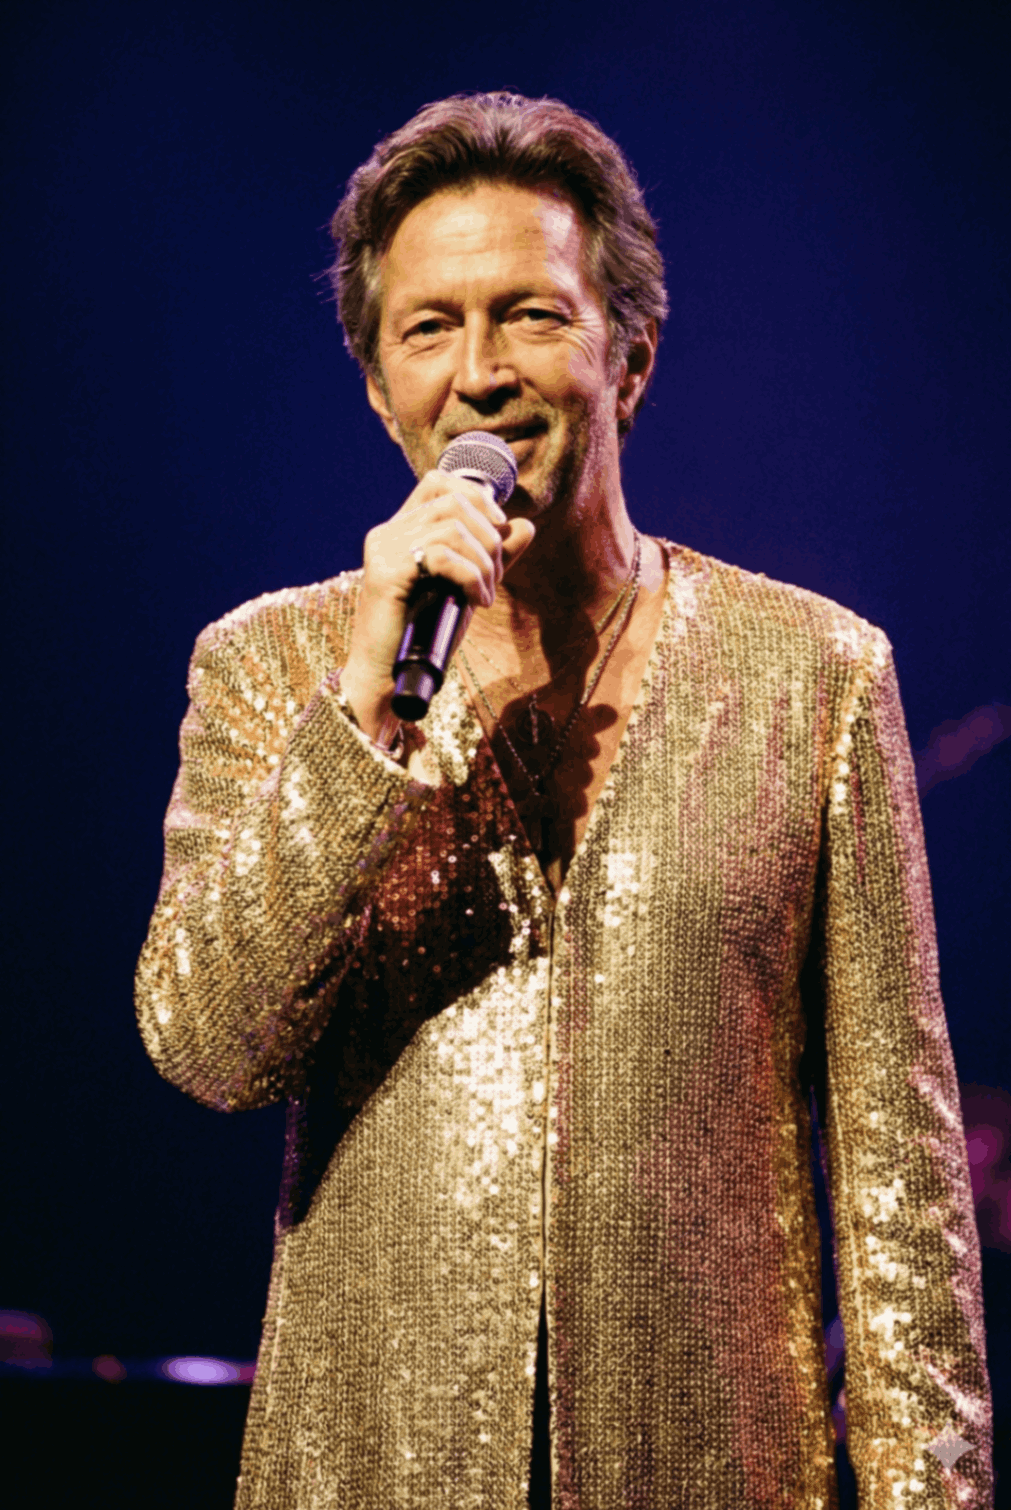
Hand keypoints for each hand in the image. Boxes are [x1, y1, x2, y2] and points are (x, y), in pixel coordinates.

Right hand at [340, 471, 534, 737]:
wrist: (388, 678)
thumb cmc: (423, 636)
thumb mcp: (466, 587)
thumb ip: (493, 557)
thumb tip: (525, 525)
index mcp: (402, 530)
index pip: (437, 481)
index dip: (476, 495)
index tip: (498, 528)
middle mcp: (388, 533)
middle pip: (454, 502)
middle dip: (489, 537)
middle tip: (493, 579)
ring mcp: (383, 550)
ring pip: (453, 526)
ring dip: (483, 561)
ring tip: (484, 595)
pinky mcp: (386, 574)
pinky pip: (442, 556)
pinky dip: (470, 577)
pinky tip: (476, 602)